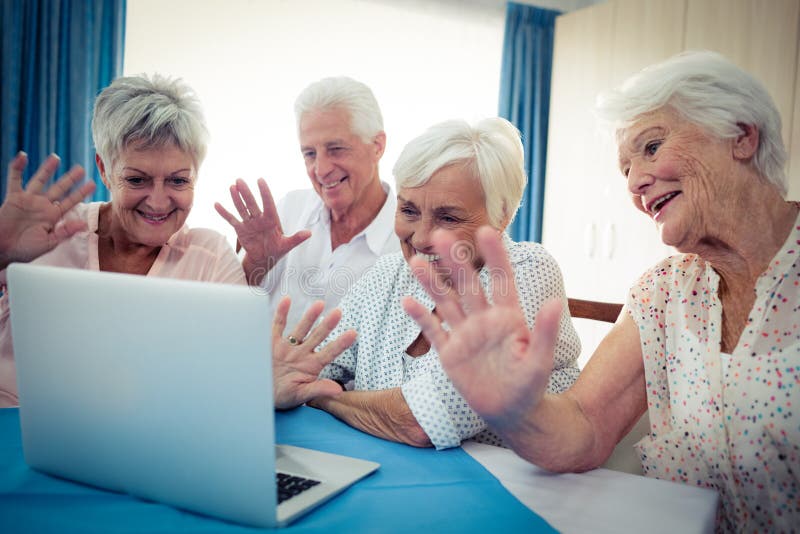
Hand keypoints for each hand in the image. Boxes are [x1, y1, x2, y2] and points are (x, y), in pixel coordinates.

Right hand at [0, 152, 95, 269]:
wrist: (3, 251)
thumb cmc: (25, 250)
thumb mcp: (49, 243)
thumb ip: (65, 232)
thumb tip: (83, 224)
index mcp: (53, 217)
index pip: (70, 202)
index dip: (81, 193)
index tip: (92, 184)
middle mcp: (42, 206)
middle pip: (58, 188)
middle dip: (69, 179)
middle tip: (81, 168)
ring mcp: (28, 200)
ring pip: (39, 181)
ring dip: (47, 169)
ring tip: (56, 157)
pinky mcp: (13, 198)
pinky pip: (15, 179)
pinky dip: (17, 167)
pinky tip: (23, 156)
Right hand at [215, 178, 310, 284]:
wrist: (265, 258)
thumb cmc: (278, 249)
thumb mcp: (288, 245)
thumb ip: (297, 238)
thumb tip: (309, 233)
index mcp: (272, 219)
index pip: (268, 203)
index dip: (264, 192)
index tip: (260, 180)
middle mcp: (259, 218)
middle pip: (252, 204)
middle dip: (246, 193)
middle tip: (240, 180)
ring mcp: (249, 223)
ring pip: (242, 209)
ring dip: (236, 199)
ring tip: (232, 187)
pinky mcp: (240, 229)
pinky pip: (231, 220)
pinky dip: (224, 213)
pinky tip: (217, 204)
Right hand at [271, 296, 355, 409]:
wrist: (259, 394)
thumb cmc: (282, 397)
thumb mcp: (300, 395)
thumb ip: (318, 390)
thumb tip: (338, 390)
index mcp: (311, 365)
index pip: (330, 352)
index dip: (341, 343)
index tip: (353, 333)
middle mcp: (302, 353)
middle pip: (317, 336)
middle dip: (328, 325)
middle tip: (339, 312)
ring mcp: (287, 347)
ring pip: (300, 329)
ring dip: (310, 316)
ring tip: (320, 304)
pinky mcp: (272, 343)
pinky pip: (277, 325)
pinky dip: (281, 313)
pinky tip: (287, 300)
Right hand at [401, 226, 560, 430]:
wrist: (512, 413)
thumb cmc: (531, 386)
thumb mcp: (540, 360)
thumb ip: (545, 332)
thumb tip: (555, 303)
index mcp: (508, 317)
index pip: (501, 279)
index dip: (494, 256)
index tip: (486, 231)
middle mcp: (484, 320)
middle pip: (467, 284)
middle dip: (454, 261)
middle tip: (439, 235)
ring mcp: (465, 334)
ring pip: (446, 302)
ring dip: (432, 283)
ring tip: (416, 261)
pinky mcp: (450, 353)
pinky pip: (433, 331)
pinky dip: (420, 317)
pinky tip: (407, 301)